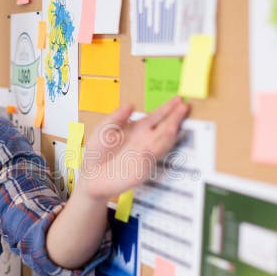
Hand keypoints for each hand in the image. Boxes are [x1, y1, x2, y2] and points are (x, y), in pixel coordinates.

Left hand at [75, 96, 190, 200]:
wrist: (91, 176)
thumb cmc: (97, 153)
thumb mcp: (103, 130)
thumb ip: (116, 117)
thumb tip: (130, 105)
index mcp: (137, 129)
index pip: (156, 116)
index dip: (167, 107)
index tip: (179, 99)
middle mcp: (145, 140)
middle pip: (164, 126)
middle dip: (175, 116)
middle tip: (185, 105)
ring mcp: (146, 153)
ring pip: (163, 139)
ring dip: (171, 128)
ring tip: (179, 117)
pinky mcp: (143, 166)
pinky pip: (154, 155)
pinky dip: (160, 145)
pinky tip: (167, 135)